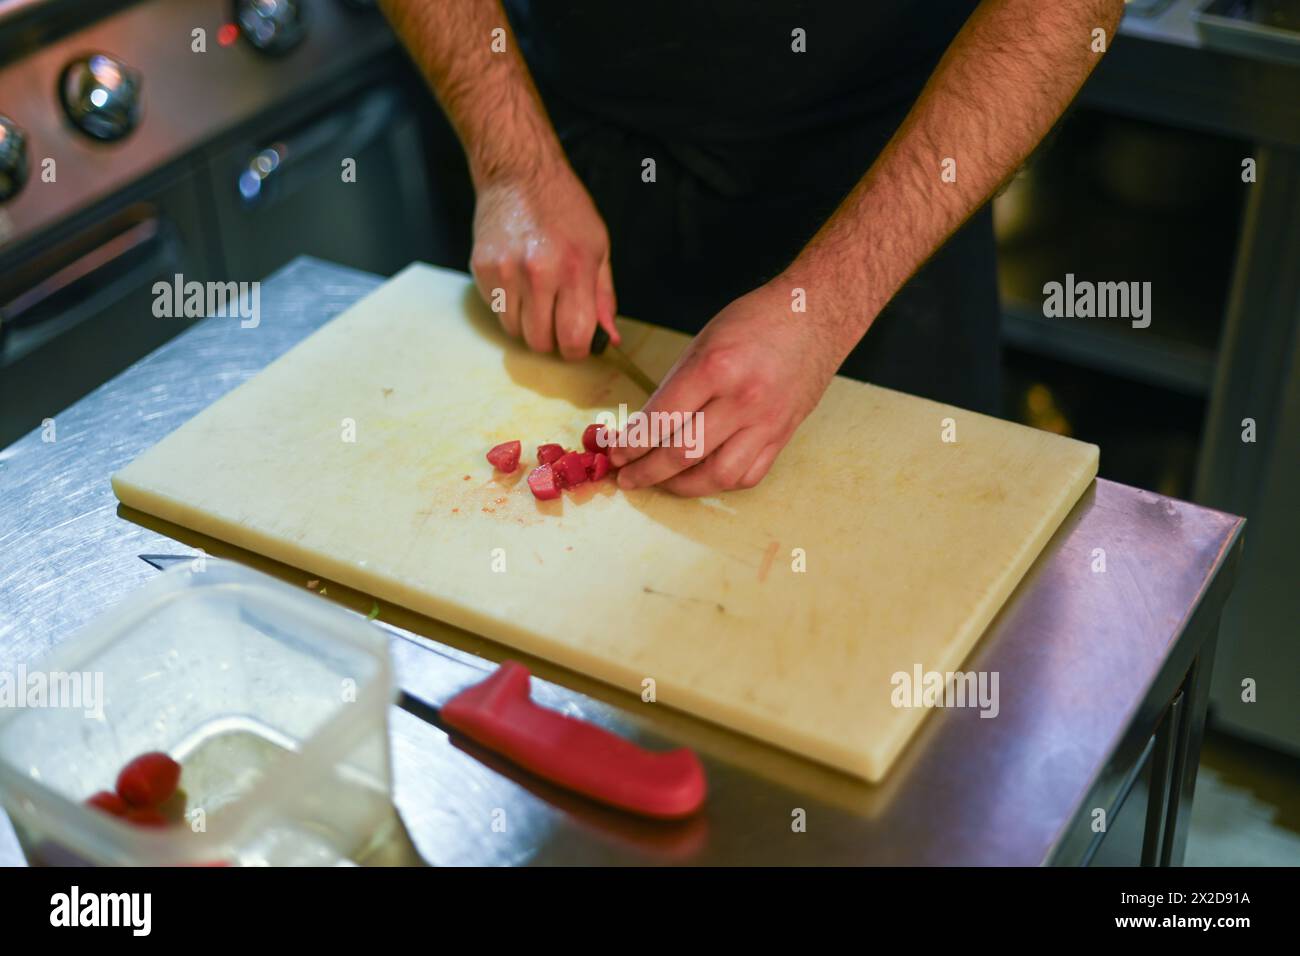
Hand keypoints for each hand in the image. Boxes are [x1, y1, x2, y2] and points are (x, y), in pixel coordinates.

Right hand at [470, 164, 618, 357]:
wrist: (519, 173)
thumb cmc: (564, 208)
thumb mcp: (598, 248)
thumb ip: (603, 297)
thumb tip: (608, 338)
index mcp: (574, 269)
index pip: (573, 338)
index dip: (576, 350)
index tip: (577, 342)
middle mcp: (539, 273)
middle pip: (539, 342)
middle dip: (550, 339)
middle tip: (556, 318)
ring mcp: (506, 272)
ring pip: (514, 331)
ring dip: (527, 323)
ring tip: (536, 294)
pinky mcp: (482, 269)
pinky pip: (496, 310)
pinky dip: (508, 305)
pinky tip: (518, 279)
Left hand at [610, 281, 843, 495]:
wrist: (815, 315)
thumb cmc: (756, 320)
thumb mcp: (704, 341)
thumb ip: (676, 386)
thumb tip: (645, 428)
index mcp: (716, 367)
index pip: (661, 420)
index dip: (632, 443)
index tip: (615, 453)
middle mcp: (743, 399)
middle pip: (682, 454)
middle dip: (645, 471)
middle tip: (625, 477)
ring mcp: (766, 422)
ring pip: (716, 476)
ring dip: (679, 486)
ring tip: (659, 483)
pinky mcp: (783, 435)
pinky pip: (748, 476)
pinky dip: (718, 482)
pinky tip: (700, 477)